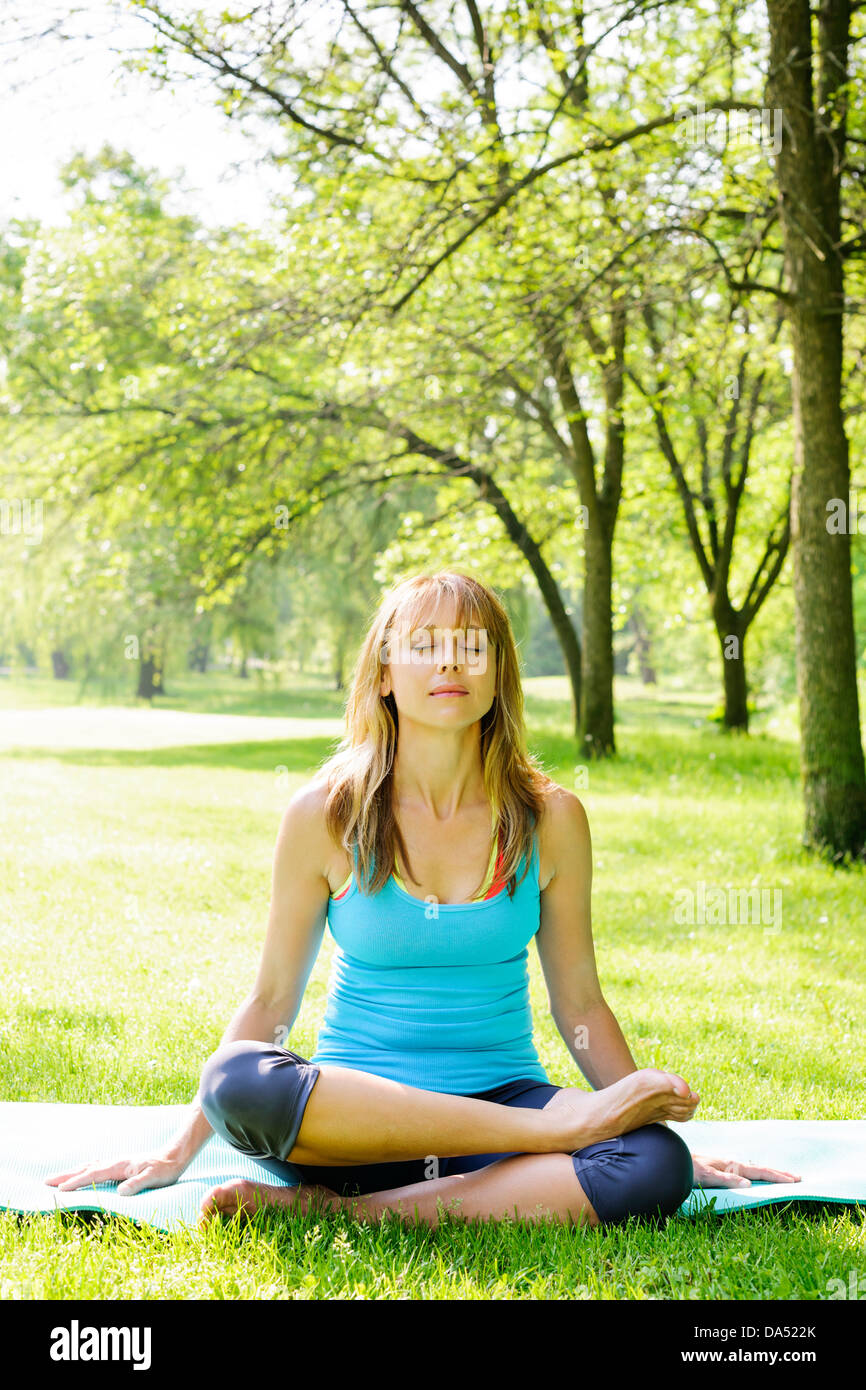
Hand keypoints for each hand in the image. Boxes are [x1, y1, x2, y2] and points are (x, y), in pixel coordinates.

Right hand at [44, 1152, 187, 1195]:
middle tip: (47, 1181)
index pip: (93, 1174)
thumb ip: (137, 1184)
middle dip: (66, 1175)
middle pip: (86, 1168)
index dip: (77, 1182)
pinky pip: (96, 1168)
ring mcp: (117, 1163)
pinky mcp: (120, 1166)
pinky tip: (82, 1174)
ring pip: (89, 1166)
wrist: (174, 1157)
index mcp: (120, 1165)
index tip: (60, 1189)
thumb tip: (120, 1192)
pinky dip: (84, 1171)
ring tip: (58, 1178)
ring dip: (73, 1172)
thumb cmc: (165, 1169)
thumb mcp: (154, 1178)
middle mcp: (115, 1162)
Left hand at [691, 1152, 801, 1188]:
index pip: (761, 1171)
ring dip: (771, 1173)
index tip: (794, 1179)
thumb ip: (726, 1179)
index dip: (778, 1176)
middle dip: (780, 1173)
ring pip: (756, 1169)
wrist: (677, 1159)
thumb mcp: (707, 1176)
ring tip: (784, 1176)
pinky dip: (759, 1174)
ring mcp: (730, 1165)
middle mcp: (733, 1164)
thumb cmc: (690, 1168)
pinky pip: (747, 1171)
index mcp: (733, 1165)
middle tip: (798, 1177)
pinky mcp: (725, 1169)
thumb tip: (748, 1183)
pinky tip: (760, 1176)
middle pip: (762, 1169)